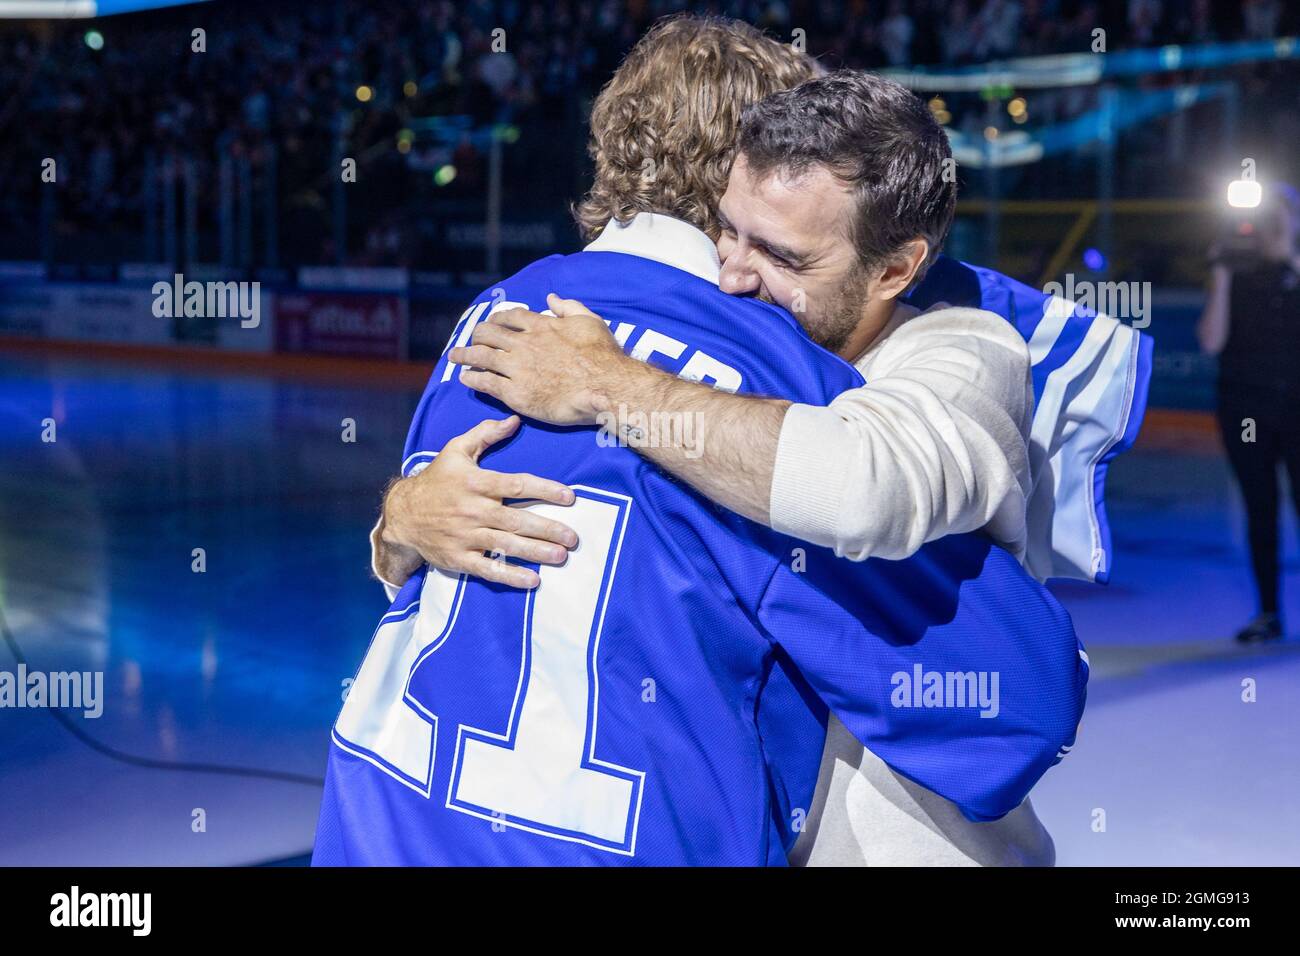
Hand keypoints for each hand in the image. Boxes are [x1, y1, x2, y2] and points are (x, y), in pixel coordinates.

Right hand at [380, 416, 578, 588]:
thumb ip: (485, 434)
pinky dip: (510, 576)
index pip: (516, 485)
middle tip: (572, 537)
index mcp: (475, 483)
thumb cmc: (436, 479)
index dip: (544, 490)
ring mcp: (465, 536)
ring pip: (505, 545)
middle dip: (547, 528)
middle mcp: (472, 510)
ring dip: (535, 552)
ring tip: (560, 556)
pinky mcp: (459, 558)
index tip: (569, 497)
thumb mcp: (455, 450)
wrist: (402, 513)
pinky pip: (487, 569)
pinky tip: (532, 580)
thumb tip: (514, 420)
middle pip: (515, 520)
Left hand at [449, 293, 633, 424]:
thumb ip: (569, 307)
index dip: (498, 318)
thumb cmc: (602, 356)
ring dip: (464, 354)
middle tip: (473, 339)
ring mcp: (517, 368)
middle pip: (489, 333)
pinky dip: (472, 378)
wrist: (604, 386)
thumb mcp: (590, 321)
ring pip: (480, 356)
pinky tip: (465, 377)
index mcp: (541, 326)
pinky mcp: (515, 393)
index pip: (511, 316)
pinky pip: (485, 382)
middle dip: (478, 335)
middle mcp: (524, 344)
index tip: (493, 322)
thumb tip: (551, 298)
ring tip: (455, 356)